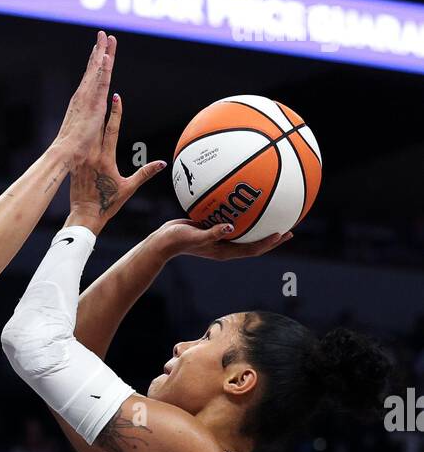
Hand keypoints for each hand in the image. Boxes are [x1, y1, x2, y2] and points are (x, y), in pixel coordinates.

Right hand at [55, 31, 117, 168]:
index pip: (91, 78)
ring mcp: (87, 98)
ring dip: (102, 53)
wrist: (64, 153)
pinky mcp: (93, 104)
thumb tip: (87, 124)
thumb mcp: (81, 132)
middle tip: (103, 34)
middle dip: (99, 51)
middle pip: (94, 69)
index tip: (100, 49)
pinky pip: (100, 83)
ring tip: (106, 37)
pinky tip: (106, 56)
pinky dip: (103, 69)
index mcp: (82, 102)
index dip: (96, 63)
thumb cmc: (71, 149)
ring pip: (97, 71)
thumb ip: (86, 125)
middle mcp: (82, 96)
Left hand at [65, 89, 165, 234]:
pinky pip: (79, 138)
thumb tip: (162, 163)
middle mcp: (92, 155)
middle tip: (100, 83)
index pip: (111, 130)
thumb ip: (145, 173)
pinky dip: (81, 125)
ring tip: (89, 92)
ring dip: (89, 110)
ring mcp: (81, 157)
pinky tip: (80, 113)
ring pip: (86, 128)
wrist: (85, 215)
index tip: (116, 96)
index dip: (115, 113)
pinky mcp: (74, 160)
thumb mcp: (128, 188)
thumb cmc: (107, 204)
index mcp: (105, 159)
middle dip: (100, 103)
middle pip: (97, 123)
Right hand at [152, 217, 291, 261]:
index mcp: (224, 251)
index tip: (283, 233)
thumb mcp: (194, 235)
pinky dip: (242, 214)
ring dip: (261, 226)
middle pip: (255, 243)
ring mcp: (220, 238)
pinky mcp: (213, 229)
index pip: (253, 249)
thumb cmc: (176, 240)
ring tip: (274, 215)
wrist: (162, 241)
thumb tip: (230, 227)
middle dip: (272, 237)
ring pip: (246, 233)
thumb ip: (212, 233)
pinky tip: (243, 201)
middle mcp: (225, 246)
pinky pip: (233, 221)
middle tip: (289, 228)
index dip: (268, 243)